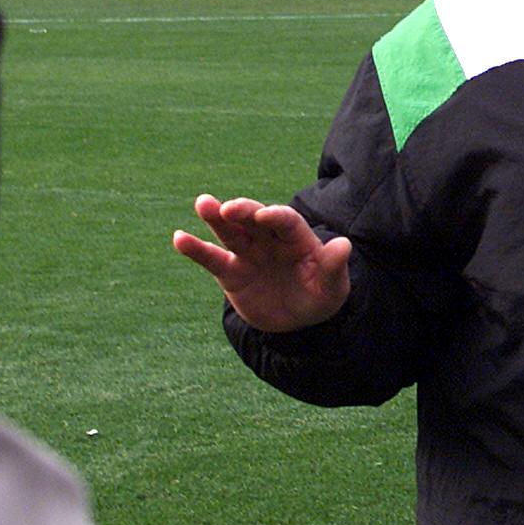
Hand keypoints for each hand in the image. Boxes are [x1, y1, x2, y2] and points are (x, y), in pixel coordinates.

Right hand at [174, 194, 351, 332]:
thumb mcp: (333, 288)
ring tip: (203, 203)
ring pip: (230, 231)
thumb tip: (344, 245)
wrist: (298, 321)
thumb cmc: (319, 297)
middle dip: (243, 211)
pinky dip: (195, 249)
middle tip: (228, 208)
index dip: (275, 216)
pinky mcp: (230, 272)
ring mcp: (248, 253)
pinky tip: (179, 239)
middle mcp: (270, 239)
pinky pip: (212, 258)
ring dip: (215, 217)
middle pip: (253, 219)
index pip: (286, 221)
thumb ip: (334, 267)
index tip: (264, 215)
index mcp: (297, 238)